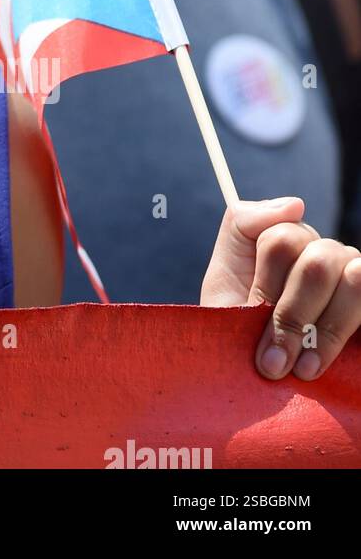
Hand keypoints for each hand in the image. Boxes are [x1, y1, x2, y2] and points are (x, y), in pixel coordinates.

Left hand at [201, 197, 360, 380]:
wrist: (246, 369)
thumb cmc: (235, 322)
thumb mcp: (225, 273)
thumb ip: (244, 226)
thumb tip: (296, 204)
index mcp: (291, 241)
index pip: (283, 240)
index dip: (266, 284)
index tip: (252, 318)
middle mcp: (326, 255)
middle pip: (318, 263)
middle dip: (291, 315)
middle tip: (274, 360)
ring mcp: (352, 281)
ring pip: (354, 279)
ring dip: (324, 331)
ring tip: (303, 369)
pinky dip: (343, 332)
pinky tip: (324, 362)